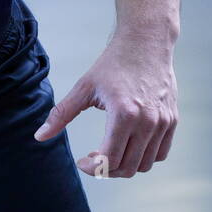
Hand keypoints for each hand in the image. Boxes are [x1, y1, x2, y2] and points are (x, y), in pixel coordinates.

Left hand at [32, 35, 178, 176]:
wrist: (145, 42)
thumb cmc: (113, 63)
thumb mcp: (84, 87)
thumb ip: (61, 114)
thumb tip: (40, 136)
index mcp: (124, 113)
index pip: (109, 160)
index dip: (92, 168)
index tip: (82, 161)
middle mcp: (147, 121)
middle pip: (127, 167)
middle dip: (107, 169)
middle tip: (94, 157)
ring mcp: (163, 122)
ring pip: (145, 165)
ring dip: (125, 166)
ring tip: (110, 152)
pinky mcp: (172, 121)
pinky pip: (160, 154)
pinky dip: (144, 157)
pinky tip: (129, 144)